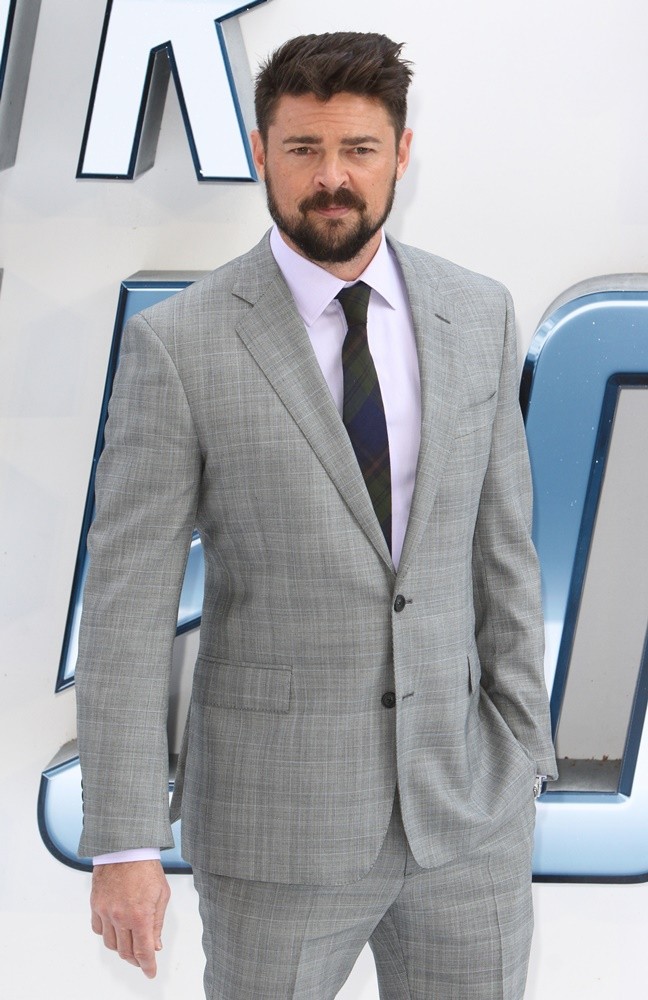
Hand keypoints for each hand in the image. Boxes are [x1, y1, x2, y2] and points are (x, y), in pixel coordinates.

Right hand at [91, 860, 170, 977]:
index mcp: (140, 915)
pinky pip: (99, 929)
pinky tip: (116, 930)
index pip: (143, 951)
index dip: (147, 966)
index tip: (150, 972)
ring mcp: (105, 911)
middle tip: (142, 959)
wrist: (126, 848)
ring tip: (130, 944)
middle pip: (126, 952)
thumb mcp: (161, 895)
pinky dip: (108, 934)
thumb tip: (155, 945)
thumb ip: (157, 923)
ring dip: (122, 948)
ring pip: (111, 944)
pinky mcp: (95, 905)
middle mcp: (120, 917)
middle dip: (136, 960)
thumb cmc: (146, 867)